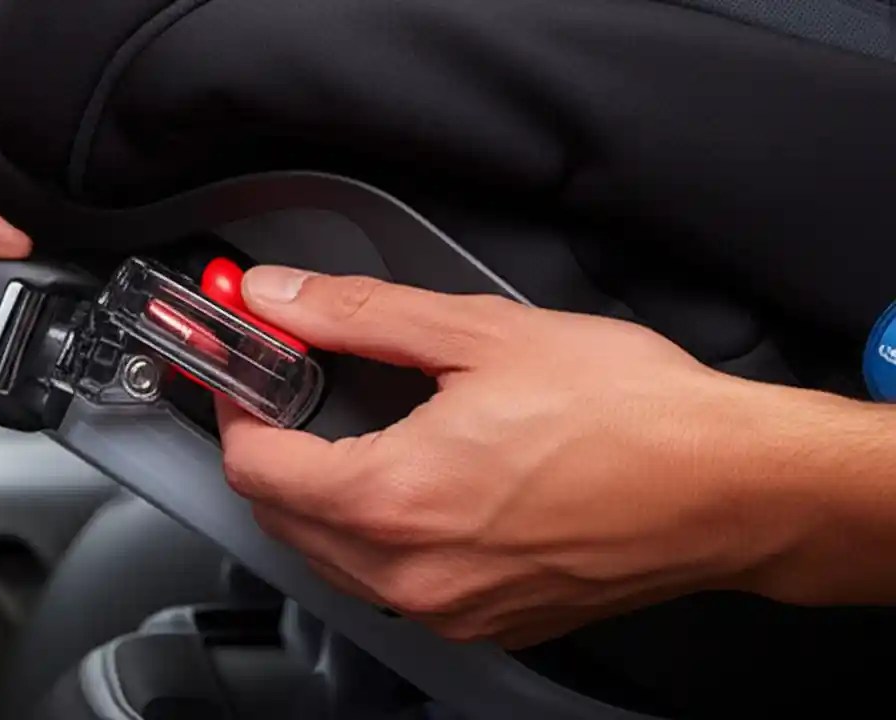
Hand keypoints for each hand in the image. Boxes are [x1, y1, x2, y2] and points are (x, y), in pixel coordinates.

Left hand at [218, 267, 855, 648]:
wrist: (731, 487)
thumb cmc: (630, 414)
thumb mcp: (479, 334)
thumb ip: (359, 315)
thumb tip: (283, 298)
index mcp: (394, 498)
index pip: (254, 467)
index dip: (235, 411)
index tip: (242, 378)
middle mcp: (411, 573)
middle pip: (282, 518)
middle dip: (269, 453)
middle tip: (288, 397)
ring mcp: (450, 609)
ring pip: (333, 558)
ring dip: (318, 498)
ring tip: (343, 438)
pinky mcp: (488, 622)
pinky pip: (394, 585)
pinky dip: (376, 537)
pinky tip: (410, 490)